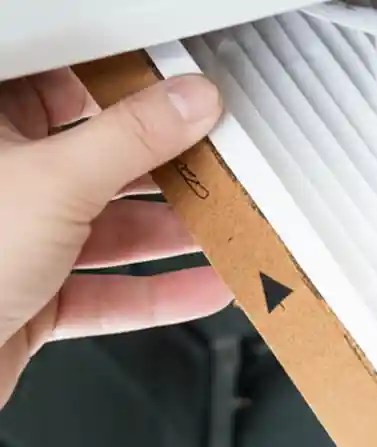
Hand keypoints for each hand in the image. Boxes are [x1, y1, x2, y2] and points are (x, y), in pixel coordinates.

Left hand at [0, 68, 230, 407]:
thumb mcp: (57, 182)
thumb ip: (132, 139)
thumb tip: (188, 103)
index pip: (63, 88)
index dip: (126, 92)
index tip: (181, 98)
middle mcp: (1, 182)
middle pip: (97, 163)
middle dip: (165, 173)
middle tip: (216, 167)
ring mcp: (14, 243)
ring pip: (107, 230)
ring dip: (171, 236)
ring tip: (225, 228)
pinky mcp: (31, 299)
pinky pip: (106, 290)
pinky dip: (157, 292)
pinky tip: (202, 288)